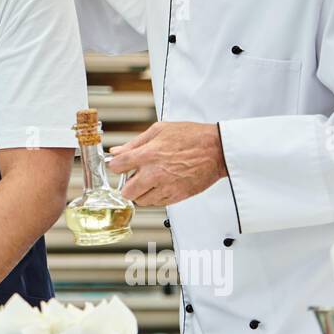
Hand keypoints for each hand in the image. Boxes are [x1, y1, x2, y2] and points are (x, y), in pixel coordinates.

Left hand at [107, 121, 226, 206]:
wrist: (217, 150)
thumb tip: (116, 151)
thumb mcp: (160, 130)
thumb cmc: (192, 137)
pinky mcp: (176, 196)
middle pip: (126, 192)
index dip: (116, 166)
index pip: (116, 167)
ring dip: (141, 192)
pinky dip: (156, 196)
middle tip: (135, 177)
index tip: (121, 165)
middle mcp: (154, 174)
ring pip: (140, 201)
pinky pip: (157, 204)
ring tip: (150, 181)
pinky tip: (162, 184)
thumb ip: (135, 143)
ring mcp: (165, 187)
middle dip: (127, 184)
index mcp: (147, 155)